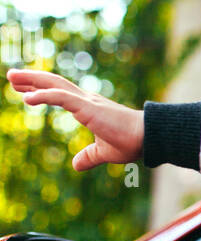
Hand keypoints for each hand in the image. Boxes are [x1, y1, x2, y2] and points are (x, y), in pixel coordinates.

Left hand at [6, 68, 143, 170]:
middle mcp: (86, 100)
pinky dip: (43, 95)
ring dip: (31, 80)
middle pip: (53, 84)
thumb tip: (76, 165)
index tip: (23, 88)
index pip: (60, 93)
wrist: (147, 138)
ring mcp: (86, 102)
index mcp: (89, 108)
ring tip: (12, 77)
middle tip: (12, 75)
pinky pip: (61, 98)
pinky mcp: (88, 107)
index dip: (40, 89)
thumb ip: (89, 157)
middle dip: (31, 79)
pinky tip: (26, 97)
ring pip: (54, 85)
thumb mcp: (104, 153)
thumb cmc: (131, 143)